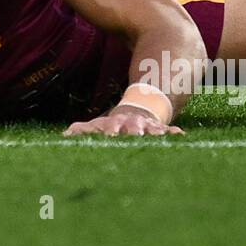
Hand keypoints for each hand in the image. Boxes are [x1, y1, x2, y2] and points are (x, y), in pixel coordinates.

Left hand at [62, 104, 183, 137]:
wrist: (138, 108)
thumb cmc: (114, 123)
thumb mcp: (98, 124)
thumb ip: (83, 130)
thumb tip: (65, 135)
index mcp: (115, 124)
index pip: (111, 128)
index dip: (110, 132)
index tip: (110, 137)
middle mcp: (131, 124)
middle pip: (133, 129)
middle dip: (133, 133)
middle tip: (134, 136)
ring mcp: (146, 126)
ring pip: (151, 129)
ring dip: (154, 133)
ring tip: (158, 137)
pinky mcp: (160, 129)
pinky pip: (168, 130)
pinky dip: (173, 133)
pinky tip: (180, 135)